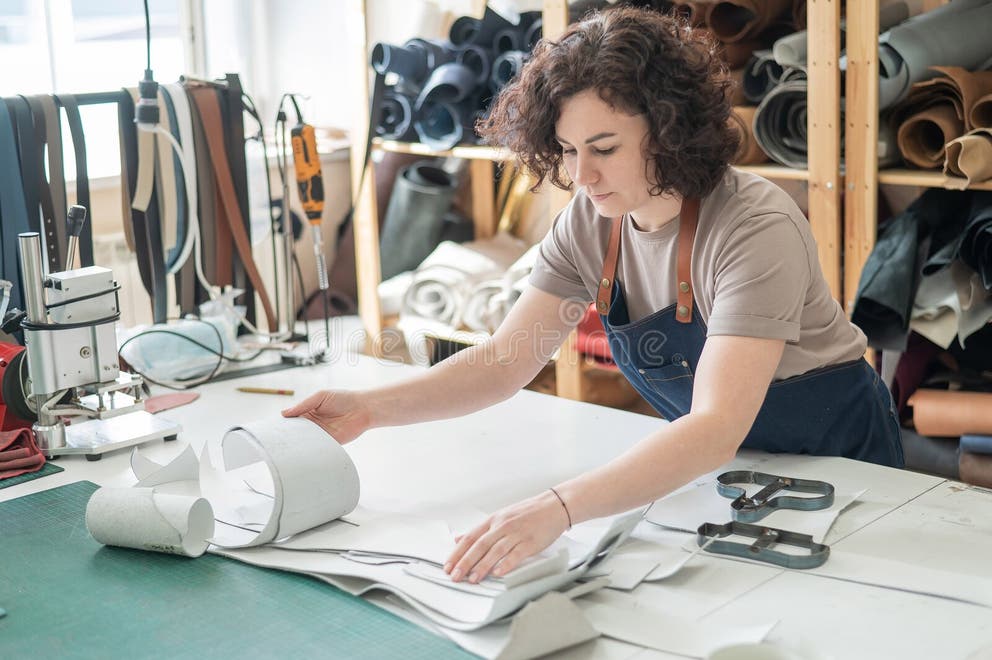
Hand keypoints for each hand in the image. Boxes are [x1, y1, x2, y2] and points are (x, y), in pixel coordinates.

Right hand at [281, 390, 370, 443]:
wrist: (363, 408)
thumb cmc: (343, 399)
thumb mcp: (320, 397)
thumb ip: (303, 405)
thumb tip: (284, 413)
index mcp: (310, 412)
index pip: (293, 420)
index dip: (283, 424)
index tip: (271, 428)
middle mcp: (314, 425)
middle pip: (296, 432)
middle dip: (287, 436)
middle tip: (274, 440)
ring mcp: (321, 434)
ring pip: (305, 441)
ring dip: (297, 444)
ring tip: (285, 447)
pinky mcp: (330, 443)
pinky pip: (317, 447)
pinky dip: (310, 449)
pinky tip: (302, 450)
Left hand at [445, 490, 570, 582]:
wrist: (553, 506)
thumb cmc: (527, 513)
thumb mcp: (500, 517)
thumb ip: (480, 530)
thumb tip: (458, 538)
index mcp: (493, 520)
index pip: (470, 537)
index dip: (457, 552)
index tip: (448, 566)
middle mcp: (502, 526)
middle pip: (479, 545)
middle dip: (465, 562)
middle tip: (455, 576)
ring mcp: (516, 533)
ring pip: (495, 551)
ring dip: (482, 566)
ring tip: (473, 579)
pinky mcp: (530, 541)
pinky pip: (516, 554)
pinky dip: (506, 564)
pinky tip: (497, 573)